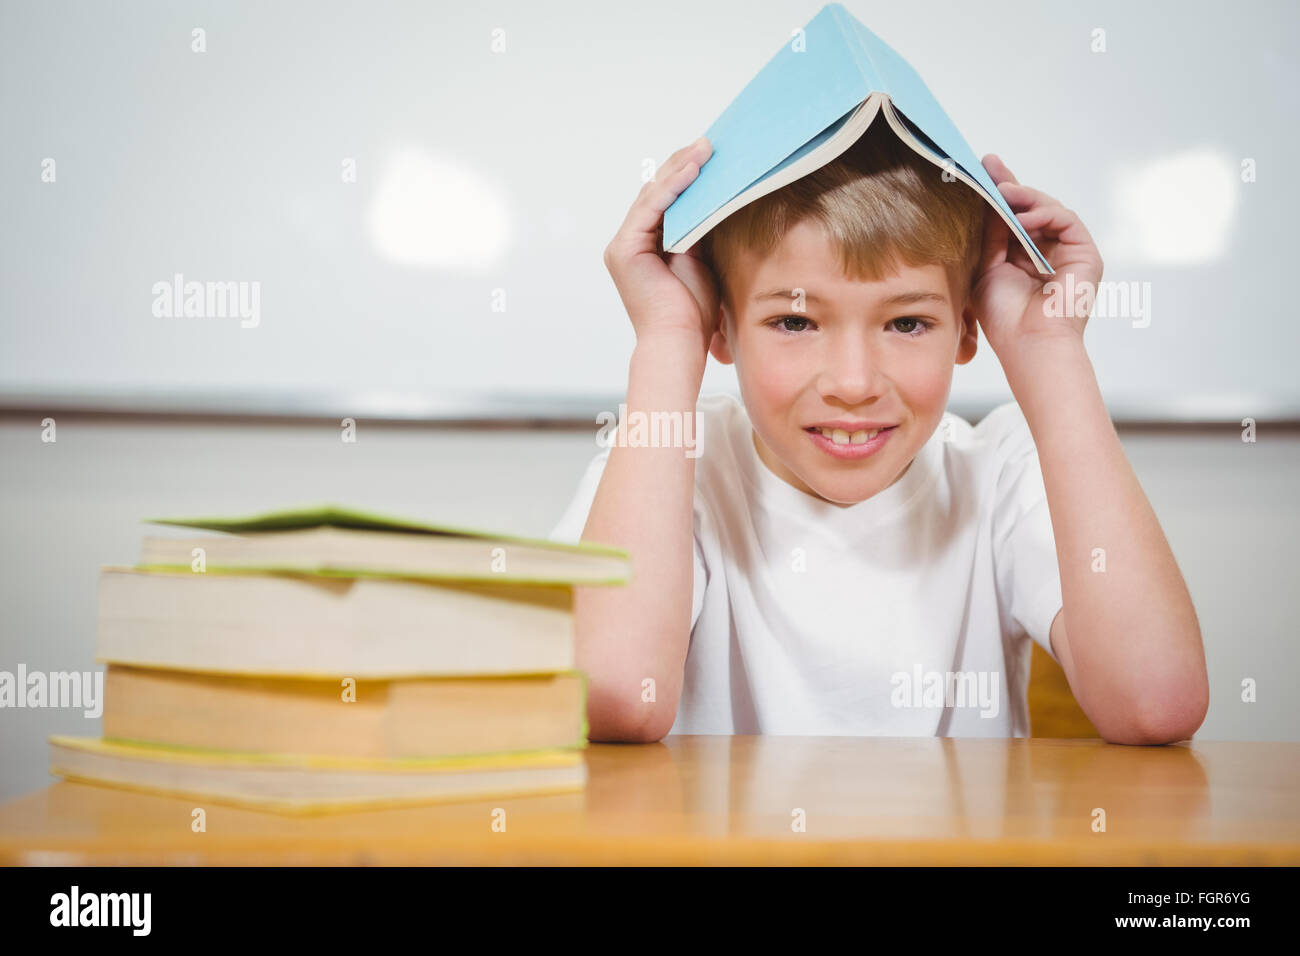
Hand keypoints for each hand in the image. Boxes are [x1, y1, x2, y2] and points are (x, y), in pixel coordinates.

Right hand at [603, 137, 720, 354]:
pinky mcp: (624, 249)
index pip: (667, 201)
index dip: (688, 176)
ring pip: (654, 195)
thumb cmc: (694, 312)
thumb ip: (700, 230)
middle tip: (712, 145)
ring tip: (706, 150)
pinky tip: (693, 170)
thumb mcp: (703, 259)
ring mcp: (623, 245)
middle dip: (684, 166)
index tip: (714, 157)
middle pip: (657, 193)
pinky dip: (673, 187)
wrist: (680, 342)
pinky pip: (651, 208)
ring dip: (681, 170)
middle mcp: (630, 242)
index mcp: (646, 246)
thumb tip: (718, 196)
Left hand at [969, 154, 1103, 362]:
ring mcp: (1068, 252)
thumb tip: (989, 198)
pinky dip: (1044, 214)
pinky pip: (1066, 221)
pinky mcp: (1086, 254)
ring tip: (1002, 193)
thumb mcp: (987, 266)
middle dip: (1010, 186)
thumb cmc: (1004, 316)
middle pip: (1031, 208)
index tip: (982, 170)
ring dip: (1024, 198)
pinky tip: (1021, 218)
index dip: (999, 195)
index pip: (1012, 217)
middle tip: (989, 167)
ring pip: (1049, 210)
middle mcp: (1048, 251)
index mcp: (1024, 256)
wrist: (1027, 343)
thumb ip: (991, 234)